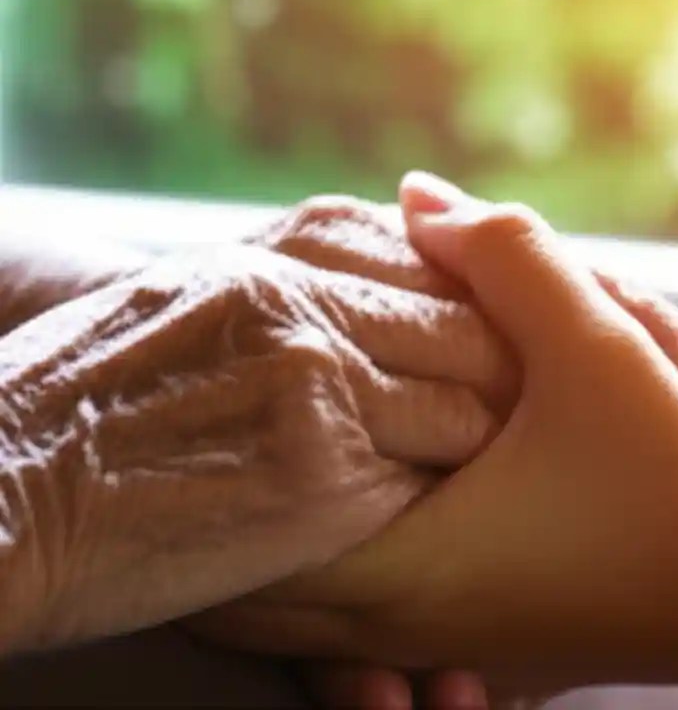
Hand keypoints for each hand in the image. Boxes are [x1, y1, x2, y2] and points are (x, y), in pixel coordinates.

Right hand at [0, 243, 513, 652]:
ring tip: (501, 468)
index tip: (502, 338)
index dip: (481, 303)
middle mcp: (311, 304)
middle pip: (474, 323)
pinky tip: (440, 519)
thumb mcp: (189, 297)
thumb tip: (378, 259)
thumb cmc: (87, 401)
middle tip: (533, 409)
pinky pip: (433, 482)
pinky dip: (445, 500)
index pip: (435, 258)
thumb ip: (288, 276)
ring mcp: (325, 386)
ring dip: (489, 438)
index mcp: (280, 252)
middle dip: (510, 367)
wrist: (8, 492)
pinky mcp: (325, 477)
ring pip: (472, 404)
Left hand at [194, 174, 677, 691]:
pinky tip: (346, 562)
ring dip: (271, 579)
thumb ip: (504, 254)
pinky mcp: (491, 659)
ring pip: (309, 640)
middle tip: (196, 467)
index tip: (192, 426)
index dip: (206, 482)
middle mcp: (414, 627)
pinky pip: (373, 654)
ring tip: (249, 511)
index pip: (247, 541)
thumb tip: (417, 195)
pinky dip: (333, 617)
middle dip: (215, 539)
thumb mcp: (600, 340)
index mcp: (413, 563)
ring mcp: (452, 654)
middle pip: (256, 606)